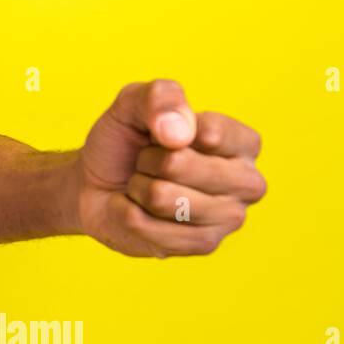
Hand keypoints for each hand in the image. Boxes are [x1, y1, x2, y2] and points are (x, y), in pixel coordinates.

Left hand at [75, 79, 266, 257]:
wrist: (95, 186)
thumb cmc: (125, 142)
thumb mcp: (133, 104)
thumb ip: (159, 98)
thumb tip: (179, 134)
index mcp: (243, 143)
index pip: (208, 132)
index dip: (167, 129)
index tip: (162, 134)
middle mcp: (248, 182)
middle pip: (178, 165)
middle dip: (147, 160)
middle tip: (147, 162)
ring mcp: (229, 218)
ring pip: (162, 197)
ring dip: (138, 187)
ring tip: (143, 186)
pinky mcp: (203, 245)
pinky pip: (150, 227)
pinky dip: (129, 214)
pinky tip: (138, 210)